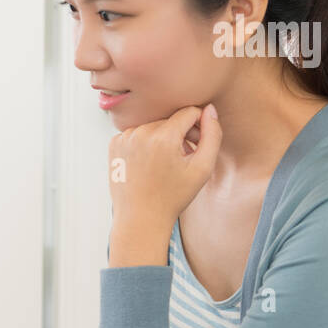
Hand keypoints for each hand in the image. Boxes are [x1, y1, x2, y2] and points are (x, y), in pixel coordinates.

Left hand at [108, 104, 221, 227]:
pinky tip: (149, 163)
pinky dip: (145, 143)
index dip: (199, 125)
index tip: (198, 144)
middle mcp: (140, 132)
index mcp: (162, 137)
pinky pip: (137, 134)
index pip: (188, 112)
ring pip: (153, 126)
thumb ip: (212, 135)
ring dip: (163, 138)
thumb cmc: (173, 196)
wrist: (140, 217)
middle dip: (181, 133)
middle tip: (184, 157)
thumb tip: (209, 109)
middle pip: (170, 119)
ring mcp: (124, 138)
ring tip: (166, 163)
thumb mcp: (202, 168)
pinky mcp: (114, 144)